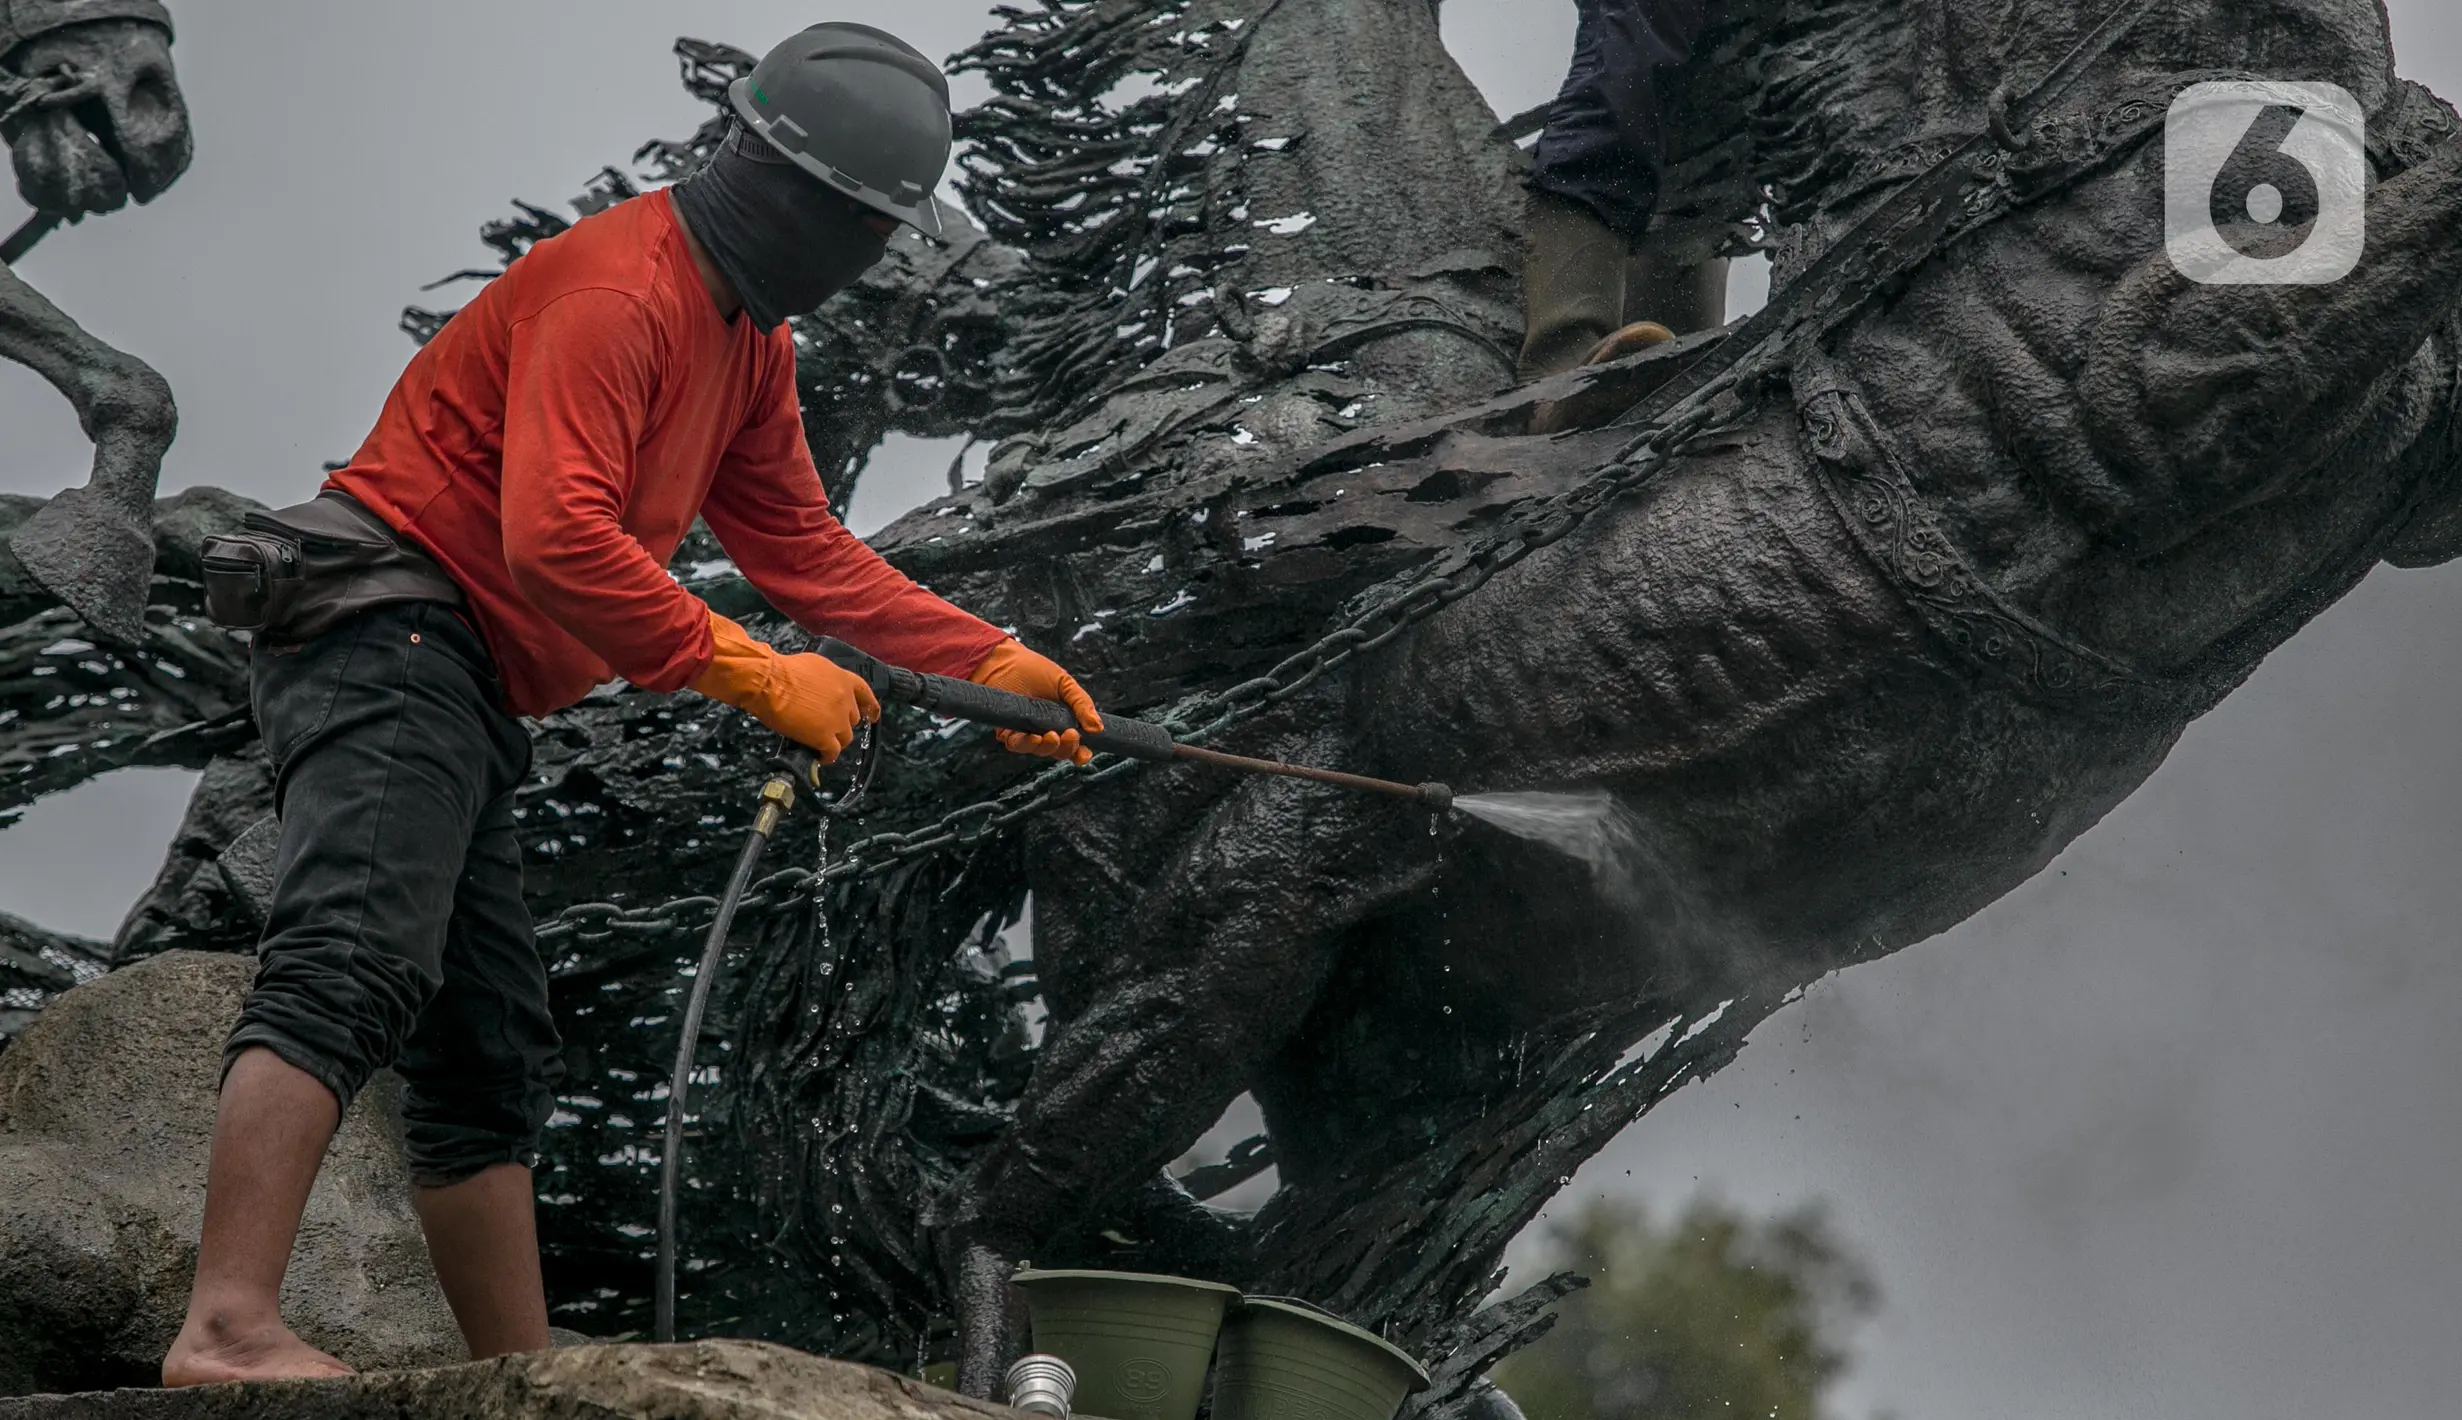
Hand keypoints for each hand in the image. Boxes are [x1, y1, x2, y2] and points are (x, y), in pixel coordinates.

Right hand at [688, 612, 879, 760]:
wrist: (769, 681)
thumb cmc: (781, 670)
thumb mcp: (811, 665)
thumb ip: (822, 679)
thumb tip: (818, 689)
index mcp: (843, 678)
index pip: (865, 693)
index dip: (870, 706)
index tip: (872, 714)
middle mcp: (845, 698)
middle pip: (853, 719)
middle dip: (842, 724)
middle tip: (827, 728)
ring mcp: (837, 719)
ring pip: (845, 738)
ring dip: (835, 741)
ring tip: (822, 745)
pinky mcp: (825, 736)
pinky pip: (832, 752)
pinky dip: (827, 757)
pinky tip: (819, 757)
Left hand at [969, 639, 1102, 764]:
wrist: (1004, 659)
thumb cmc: (1034, 669)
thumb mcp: (1065, 684)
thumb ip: (1082, 704)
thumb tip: (1097, 728)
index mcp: (1062, 721)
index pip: (1074, 745)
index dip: (1080, 753)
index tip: (1085, 753)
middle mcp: (1045, 730)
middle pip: (1059, 752)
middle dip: (1067, 748)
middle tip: (1070, 734)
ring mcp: (1026, 732)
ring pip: (1039, 751)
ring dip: (1047, 748)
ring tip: (1051, 736)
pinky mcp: (1006, 730)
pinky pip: (1016, 745)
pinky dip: (1025, 744)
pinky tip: (1032, 736)